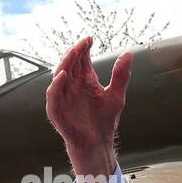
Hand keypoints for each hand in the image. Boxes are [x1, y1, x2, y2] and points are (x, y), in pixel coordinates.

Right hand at [45, 36, 131, 178]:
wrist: (98, 143)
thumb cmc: (104, 120)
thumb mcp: (117, 96)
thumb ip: (121, 76)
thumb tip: (128, 54)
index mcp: (84, 80)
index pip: (81, 59)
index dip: (84, 48)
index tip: (90, 39)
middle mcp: (72, 86)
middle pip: (69, 64)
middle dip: (75, 52)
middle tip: (83, 44)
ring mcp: (63, 98)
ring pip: (59, 76)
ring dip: (65, 64)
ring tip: (73, 53)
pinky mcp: (58, 111)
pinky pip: (53, 97)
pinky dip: (56, 86)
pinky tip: (63, 76)